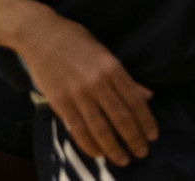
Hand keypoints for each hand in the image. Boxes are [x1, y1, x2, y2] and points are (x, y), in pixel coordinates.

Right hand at [12, 8, 157, 166]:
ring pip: (99, 127)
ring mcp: (77, 94)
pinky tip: (98, 152)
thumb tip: (147, 96)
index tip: (153, 136)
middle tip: (142, 153)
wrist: (41, 35)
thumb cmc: (77, 41)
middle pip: (120, 117)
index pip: (135, 101)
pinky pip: (76, 128)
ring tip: (123, 159)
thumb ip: (126, 79)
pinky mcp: (58, 102)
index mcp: (113, 68)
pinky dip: (88, 143)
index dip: (146, 121)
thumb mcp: (107, 53)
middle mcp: (98, 83)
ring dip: (113, 147)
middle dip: (133, 138)